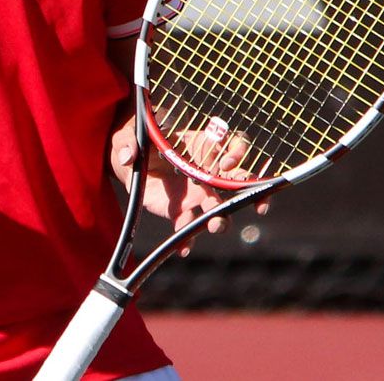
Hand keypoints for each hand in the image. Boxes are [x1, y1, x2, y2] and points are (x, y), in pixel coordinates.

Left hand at [110, 114, 269, 256]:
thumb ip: (129, 144)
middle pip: (234, 180)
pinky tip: (183, 248)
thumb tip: (128, 156)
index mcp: (199, 144)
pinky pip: (188, 226)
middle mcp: (204, 170)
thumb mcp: (130, 135)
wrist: (129, 158)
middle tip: (256, 204)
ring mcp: (195, 192)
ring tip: (217, 226)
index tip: (226, 164)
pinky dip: (187, 239)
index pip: (230, 145)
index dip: (235, 153)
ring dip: (221, 218)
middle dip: (246, 191)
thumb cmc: (137, 138)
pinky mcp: (180, 210)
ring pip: (217, 207)